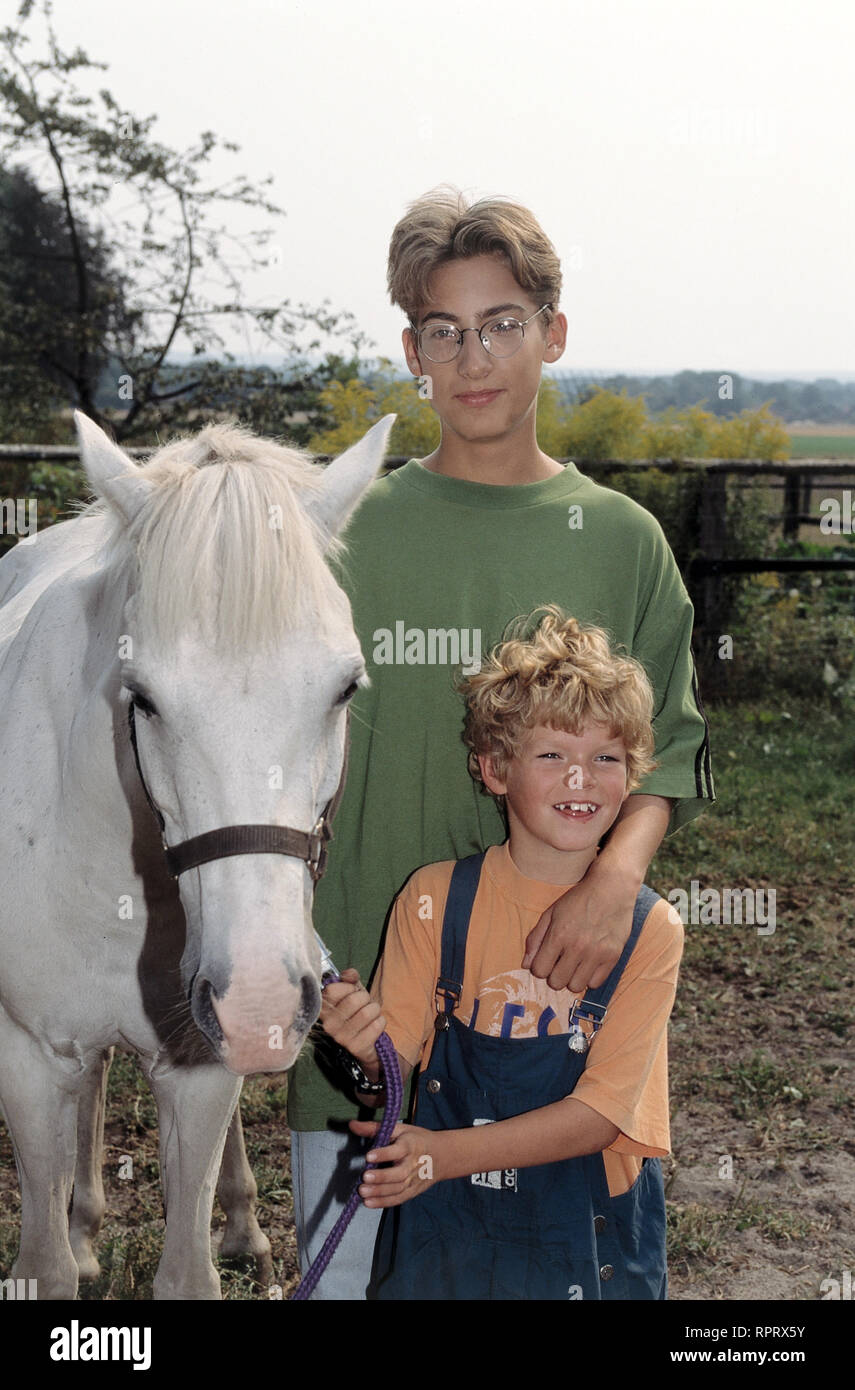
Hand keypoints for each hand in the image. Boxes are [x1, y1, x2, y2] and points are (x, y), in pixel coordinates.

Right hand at [319, 968, 385, 1071]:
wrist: (366, 1041)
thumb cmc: (356, 1011)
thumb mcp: (352, 991)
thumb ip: (349, 978)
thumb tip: (350, 974)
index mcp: (323, 1009)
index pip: (332, 990)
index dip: (348, 987)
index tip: (351, 992)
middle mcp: (328, 1024)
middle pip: (353, 1000)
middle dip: (366, 998)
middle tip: (365, 1004)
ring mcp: (341, 1037)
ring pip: (367, 1012)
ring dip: (375, 1010)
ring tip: (371, 1014)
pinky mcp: (355, 1047)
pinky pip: (376, 1025)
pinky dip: (381, 1022)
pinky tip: (374, 1025)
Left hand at [350, 1119, 440, 1207]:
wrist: (442, 1156)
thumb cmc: (416, 1139)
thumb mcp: (399, 1129)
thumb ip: (374, 1128)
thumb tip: (352, 1125)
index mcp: (411, 1145)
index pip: (398, 1150)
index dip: (384, 1154)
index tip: (369, 1156)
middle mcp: (413, 1164)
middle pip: (399, 1174)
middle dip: (382, 1177)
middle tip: (364, 1177)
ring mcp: (414, 1180)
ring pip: (398, 1189)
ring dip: (380, 1192)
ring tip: (362, 1192)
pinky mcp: (412, 1191)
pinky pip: (398, 1199)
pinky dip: (384, 1202)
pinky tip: (369, 1203)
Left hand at [522, 861, 637, 992]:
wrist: (612, 889)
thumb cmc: (578, 900)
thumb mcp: (551, 913)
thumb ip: (536, 939)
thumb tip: (526, 964)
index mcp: (558, 935)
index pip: (539, 971)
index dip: (540, 967)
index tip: (546, 959)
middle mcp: (577, 947)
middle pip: (556, 983)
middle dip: (554, 975)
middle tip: (560, 963)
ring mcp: (597, 953)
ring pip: (575, 987)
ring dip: (572, 978)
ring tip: (575, 964)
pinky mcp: (613, 957)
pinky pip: (595, 983)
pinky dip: (589, 977)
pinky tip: (589, 964)